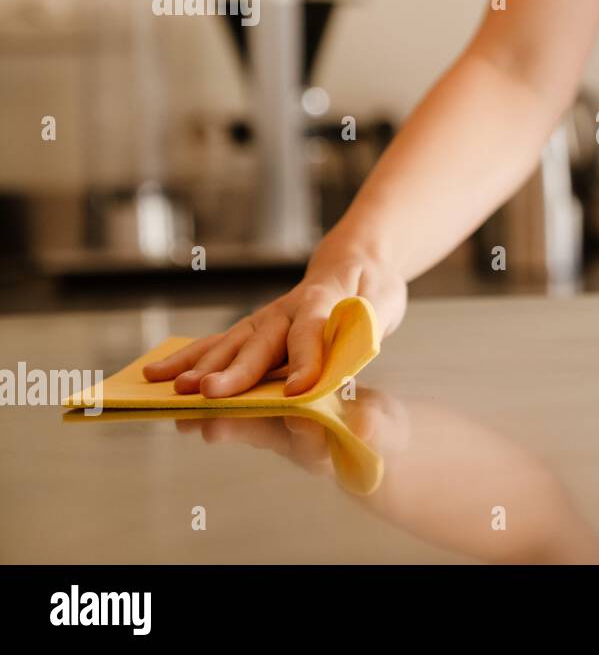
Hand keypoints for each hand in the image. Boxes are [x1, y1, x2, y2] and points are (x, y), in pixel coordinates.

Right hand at [142, 244, 406, 397]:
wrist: (354, 265)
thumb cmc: (371, 294)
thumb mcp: (382, 307)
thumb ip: (366, 336)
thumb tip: (353, 371)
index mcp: (324, 302)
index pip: (313, 333)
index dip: (306, 362)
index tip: (298, 391)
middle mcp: (286, 310)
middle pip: (260, 343)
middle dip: (236, 371)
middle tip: (210, 393)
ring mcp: (264, 319)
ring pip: (230, 344)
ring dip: (203, 368)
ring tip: (176, 390)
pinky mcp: (251, 330)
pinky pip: (216, 345)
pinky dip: (187, 359)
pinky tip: (155, 375)